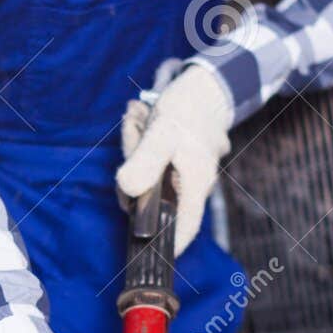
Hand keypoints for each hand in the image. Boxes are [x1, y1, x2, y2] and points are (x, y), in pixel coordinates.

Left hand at [116, 61, 233, 254]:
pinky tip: (140, 119)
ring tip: (139, 118)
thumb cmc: (188, 110)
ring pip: (147, 176)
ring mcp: (182, 173)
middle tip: (134, 133)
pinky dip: (140, 141)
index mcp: (194, 186)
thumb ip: (145, 162)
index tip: (141, 248)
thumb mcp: (162, 134)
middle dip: (133, 173)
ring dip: (135, 149)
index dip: (165, 246)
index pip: (184, 232)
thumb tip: (127, 191)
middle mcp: (191, 185)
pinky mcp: (174, 160)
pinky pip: (148, 159)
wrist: (205, 85)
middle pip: (152, 200)